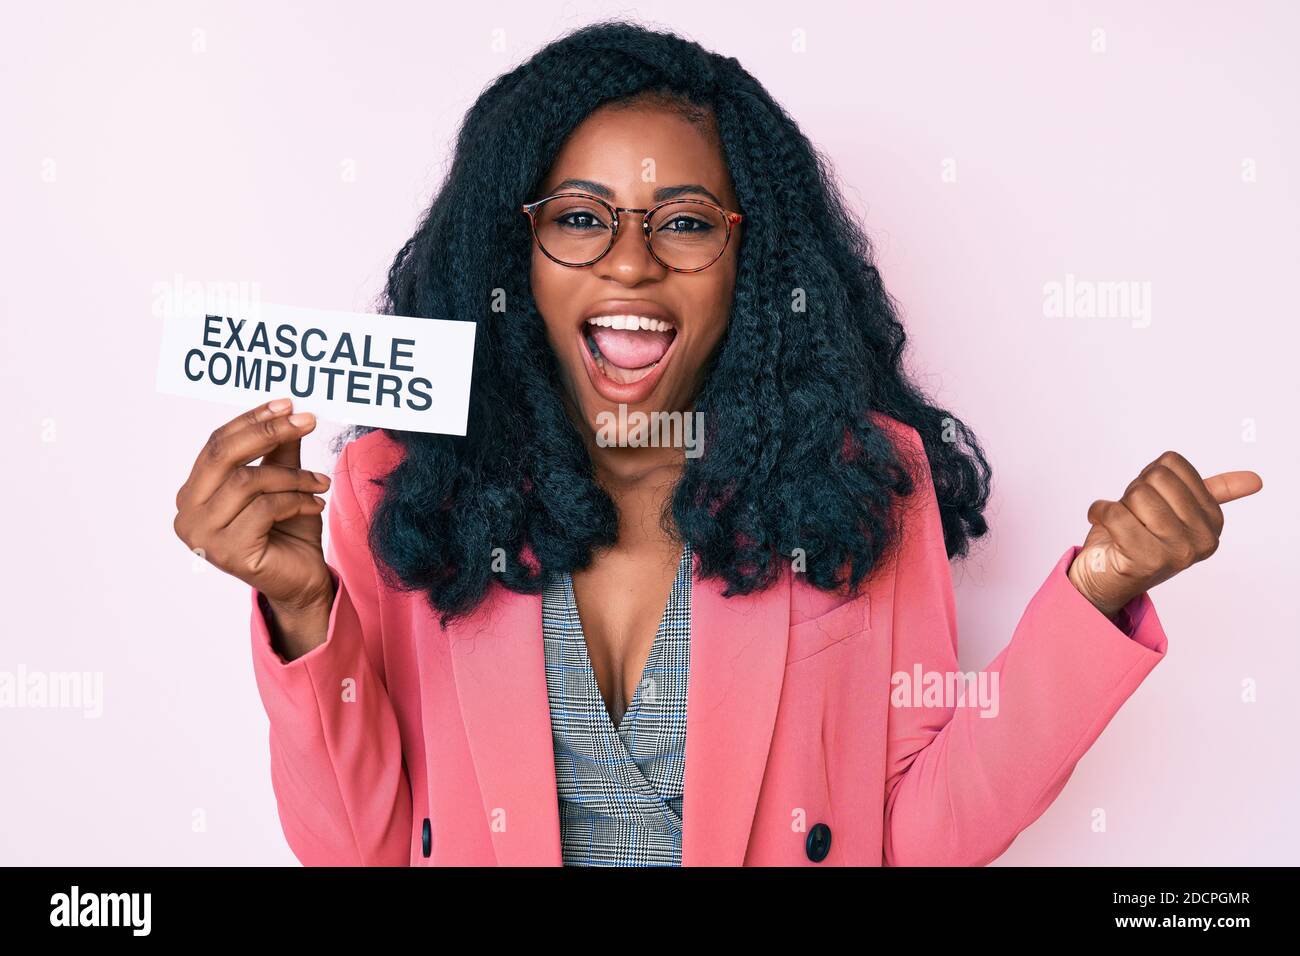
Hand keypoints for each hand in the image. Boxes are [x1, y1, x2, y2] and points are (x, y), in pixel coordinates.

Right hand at [172, 398, 335, 614]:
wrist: (302, 581)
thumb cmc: (288, 531)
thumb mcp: (284, 483)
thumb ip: (278, 450)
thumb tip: (287, 410)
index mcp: (193, 492)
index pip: (216, 445)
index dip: (251, 421)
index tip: (287, 404)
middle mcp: (187, 513)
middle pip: (223, 456)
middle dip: (268, 433)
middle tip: (307, 421)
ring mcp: (203, 535)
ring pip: (248, 482)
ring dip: (293, 476)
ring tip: (320, 482)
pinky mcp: (228, 552)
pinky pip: (265, 509)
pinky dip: (297, 500)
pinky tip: (316, 505)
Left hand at [1067, 451, 1261, 618]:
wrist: (1104, 578)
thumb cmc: (1137, 537)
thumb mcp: (1178, 511)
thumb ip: (1214, 492)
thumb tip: (1256, 479)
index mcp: (1213, 520)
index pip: (1172, 464)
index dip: (1150, 476)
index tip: (1151, 501)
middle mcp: (1202, 539)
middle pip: (1154, 477)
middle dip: (1134, 491)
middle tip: (1134, 516)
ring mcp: (1177, 553)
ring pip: (1137, 495)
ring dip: (1119, 505)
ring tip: (1123, 526)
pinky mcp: (1146, 561)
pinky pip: (1114, 514)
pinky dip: (1098, 512)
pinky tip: (1101, 524)